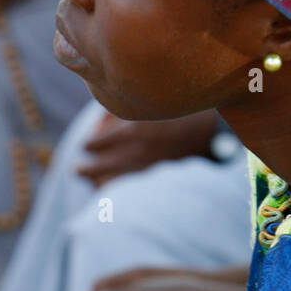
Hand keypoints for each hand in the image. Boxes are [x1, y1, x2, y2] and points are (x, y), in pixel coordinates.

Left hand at [75, 109, 217, 186]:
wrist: (213, 130)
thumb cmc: (178, 108)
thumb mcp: (147, 100)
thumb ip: (120, 108)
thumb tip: (96, 121)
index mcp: (131, 129)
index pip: (95, 143)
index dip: (89, 143)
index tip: (86, 144)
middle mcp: (135, 152)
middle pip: (97, 167)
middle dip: (85, 169)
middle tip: (76, 169)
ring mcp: (146, 169)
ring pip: (110, 183)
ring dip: (97, 182)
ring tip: (89, 181)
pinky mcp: (156, 179)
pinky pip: (128, 190)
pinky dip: (115, 190)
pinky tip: (109, 190)